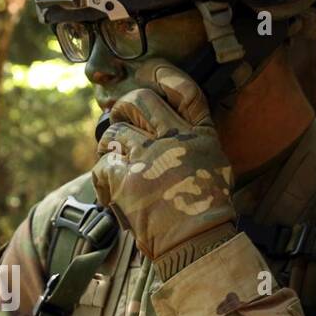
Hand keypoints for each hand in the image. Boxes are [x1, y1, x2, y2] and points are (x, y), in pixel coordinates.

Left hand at [92, 59, 236, 277]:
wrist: (197, 242)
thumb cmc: (205, 213)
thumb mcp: (214, 170)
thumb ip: (194, 146)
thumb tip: (167, 133)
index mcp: (201, 136)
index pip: (185, 92)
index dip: (166, 76)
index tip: (152, 72)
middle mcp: (175, 140)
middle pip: (142, 101)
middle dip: (125, 105)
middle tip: (119, 117)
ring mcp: (150, 157)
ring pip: (117, 130)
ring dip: (110, 142)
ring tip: (112, 157)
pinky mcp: (128, 178)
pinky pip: (103, 162)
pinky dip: (102, 175)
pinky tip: (107, 187)